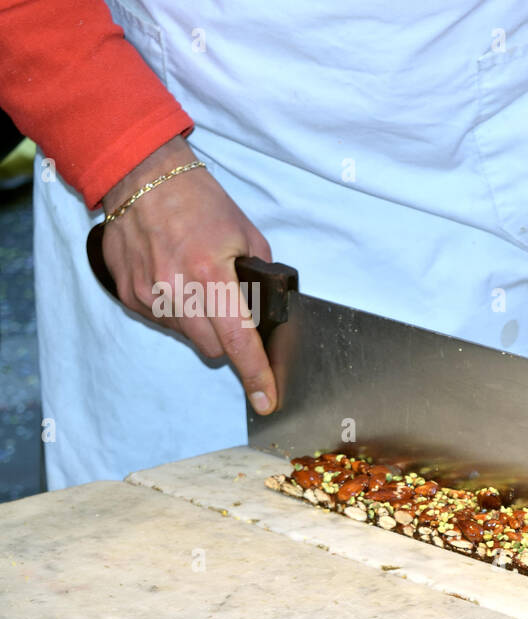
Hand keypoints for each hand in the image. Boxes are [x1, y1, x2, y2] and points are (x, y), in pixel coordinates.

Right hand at [100, 136, 278, 412]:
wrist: (142, 177)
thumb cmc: (200, 202)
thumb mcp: (247, 235)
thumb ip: (259, 279)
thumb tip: (266, 313)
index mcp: (210, 274)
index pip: (239, 340)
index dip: (255, 373)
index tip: (266, 399)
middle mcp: (175, 289)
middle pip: (214, 348)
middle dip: (229, 338)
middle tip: (230, 308)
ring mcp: (147, 294)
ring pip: (188, 337)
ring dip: (201, 323)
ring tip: (198, 283)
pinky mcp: (129, 295)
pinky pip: (163, 322)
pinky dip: (176, 311)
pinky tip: (175, 279)